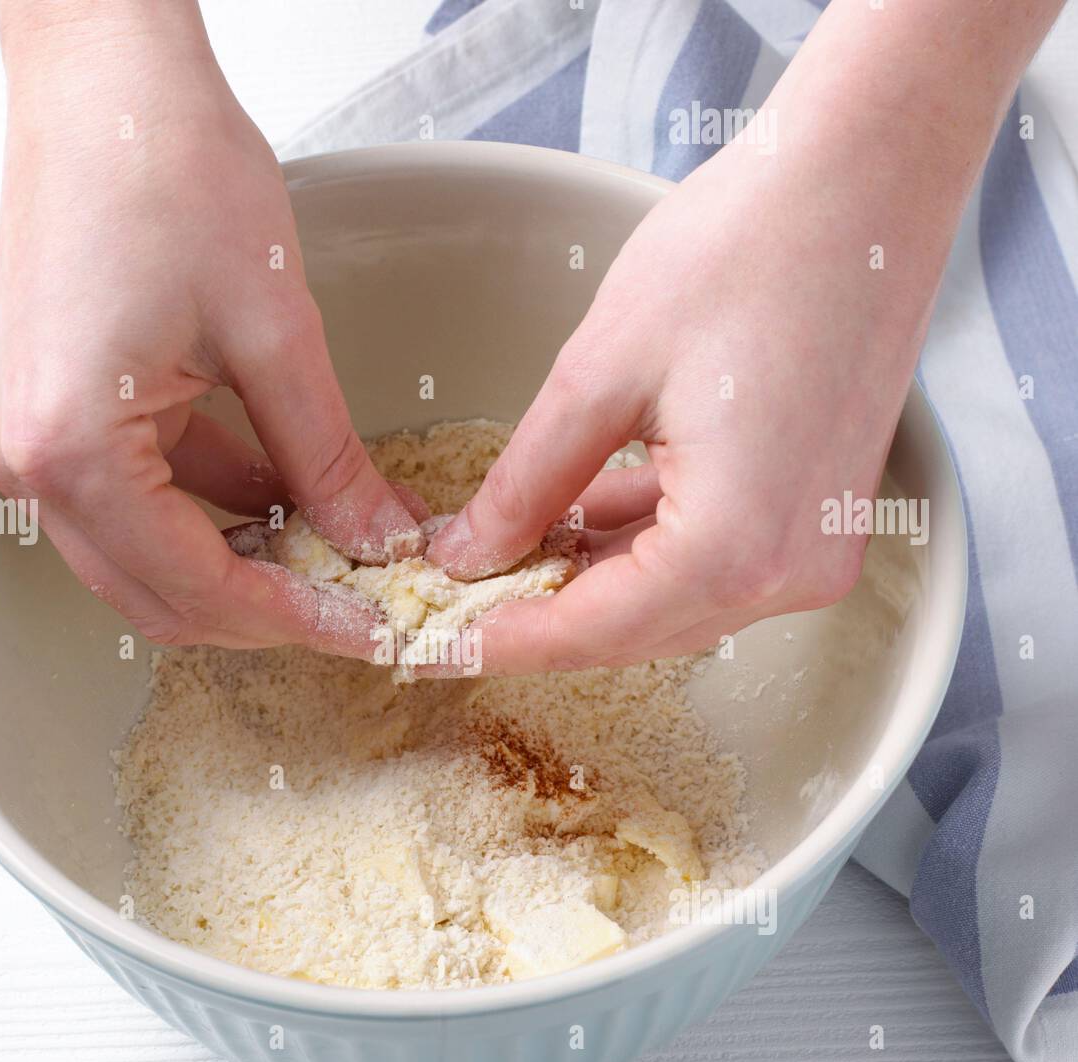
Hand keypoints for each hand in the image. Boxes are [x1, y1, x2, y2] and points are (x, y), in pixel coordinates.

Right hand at [0, 1, 421, 653]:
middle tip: (355, 605)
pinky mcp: (54, 409)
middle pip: (161, 594)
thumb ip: (328, 458)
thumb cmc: (163, 165)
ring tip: (334, 555)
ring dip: (240, 566)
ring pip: (147, 557)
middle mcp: (32, 458)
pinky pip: (138, 498)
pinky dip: (213, 513)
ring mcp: (33, 436)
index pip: (200, 589)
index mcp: (73, 448)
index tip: (368, 629)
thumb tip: (376, 539)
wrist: (103, 75)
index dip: (297, 621)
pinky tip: (285, 501)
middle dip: (266, 609)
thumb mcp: (274, 331)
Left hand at [425, 0, 1060, 673]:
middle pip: (631, 632)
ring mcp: (814, 550)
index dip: (497, 640)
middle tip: (454, 597)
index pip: (588, 633)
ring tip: (505, 549)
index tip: (430, 646)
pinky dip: (641, 550)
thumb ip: (527, 484)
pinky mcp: (819, 517)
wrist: (866, 178)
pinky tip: (583, 515)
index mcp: (734, 550)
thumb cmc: (745, 251)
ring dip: (587, 583)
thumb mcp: (602, 374)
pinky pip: (711, 564)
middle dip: (537, 615)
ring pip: (669, 604)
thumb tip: (468, 554)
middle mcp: (786, 575)